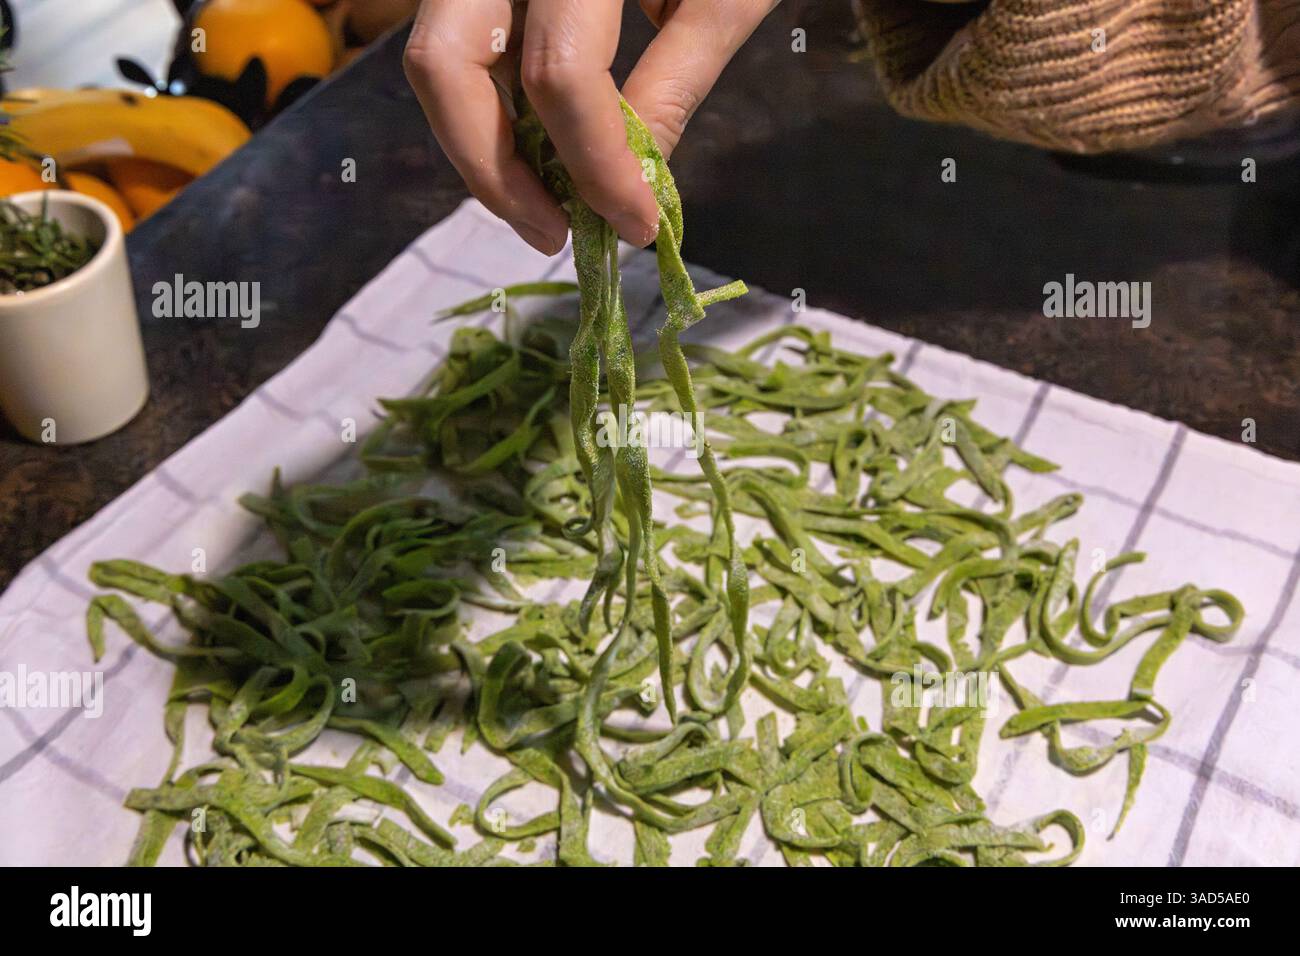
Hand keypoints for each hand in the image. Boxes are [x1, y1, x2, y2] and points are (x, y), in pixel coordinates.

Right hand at [403, 0, 777, 254]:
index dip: (594, 165)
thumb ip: (675, 81)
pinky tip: (540, 146)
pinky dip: (492, 104)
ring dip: (481, 146)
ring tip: (546, 202)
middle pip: (444, 63)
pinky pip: (461, 41)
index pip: (560, 72)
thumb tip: (629, 184)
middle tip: (553, 232)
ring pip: (434, 56)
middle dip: (492, 170)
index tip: (634, 226)